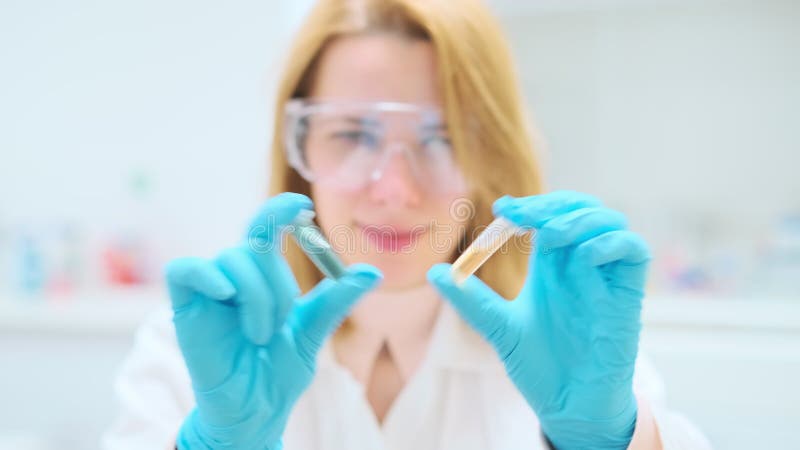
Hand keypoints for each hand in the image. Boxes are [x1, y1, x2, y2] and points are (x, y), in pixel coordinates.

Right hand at [166, 192, 381, 449]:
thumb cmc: (278, 372)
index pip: (268, 226)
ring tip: (261, 334)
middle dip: (278, 279)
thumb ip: (336, 300)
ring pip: (231, 258)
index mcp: (264, 276)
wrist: (256, 411)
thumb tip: (372, 272)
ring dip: (256, 294)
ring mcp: (210, 291)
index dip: (282, 209)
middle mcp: (235, 277)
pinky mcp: (186, 307)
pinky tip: (226, 294)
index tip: (304, 206)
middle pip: (254, 243)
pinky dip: (206, 274)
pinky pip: (185, 270)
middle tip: (283, 321)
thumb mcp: (313, 332)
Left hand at [428, 191, 650, 448]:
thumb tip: (434, 273)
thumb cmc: (540, 366)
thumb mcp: (499, 328)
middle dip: (553, 203)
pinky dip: (610, 242)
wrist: (567, 404)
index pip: (548, 216)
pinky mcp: (629, 293)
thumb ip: (472, 300)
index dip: (529, 206)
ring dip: (580, 218)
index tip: (502, 210)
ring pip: (609, 220)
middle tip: (524, 215)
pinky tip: (583, 257)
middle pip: (579, 208)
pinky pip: (634, 249)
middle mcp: (579, 264)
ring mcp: (605, 276)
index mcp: (551, 265)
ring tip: (550, 234)